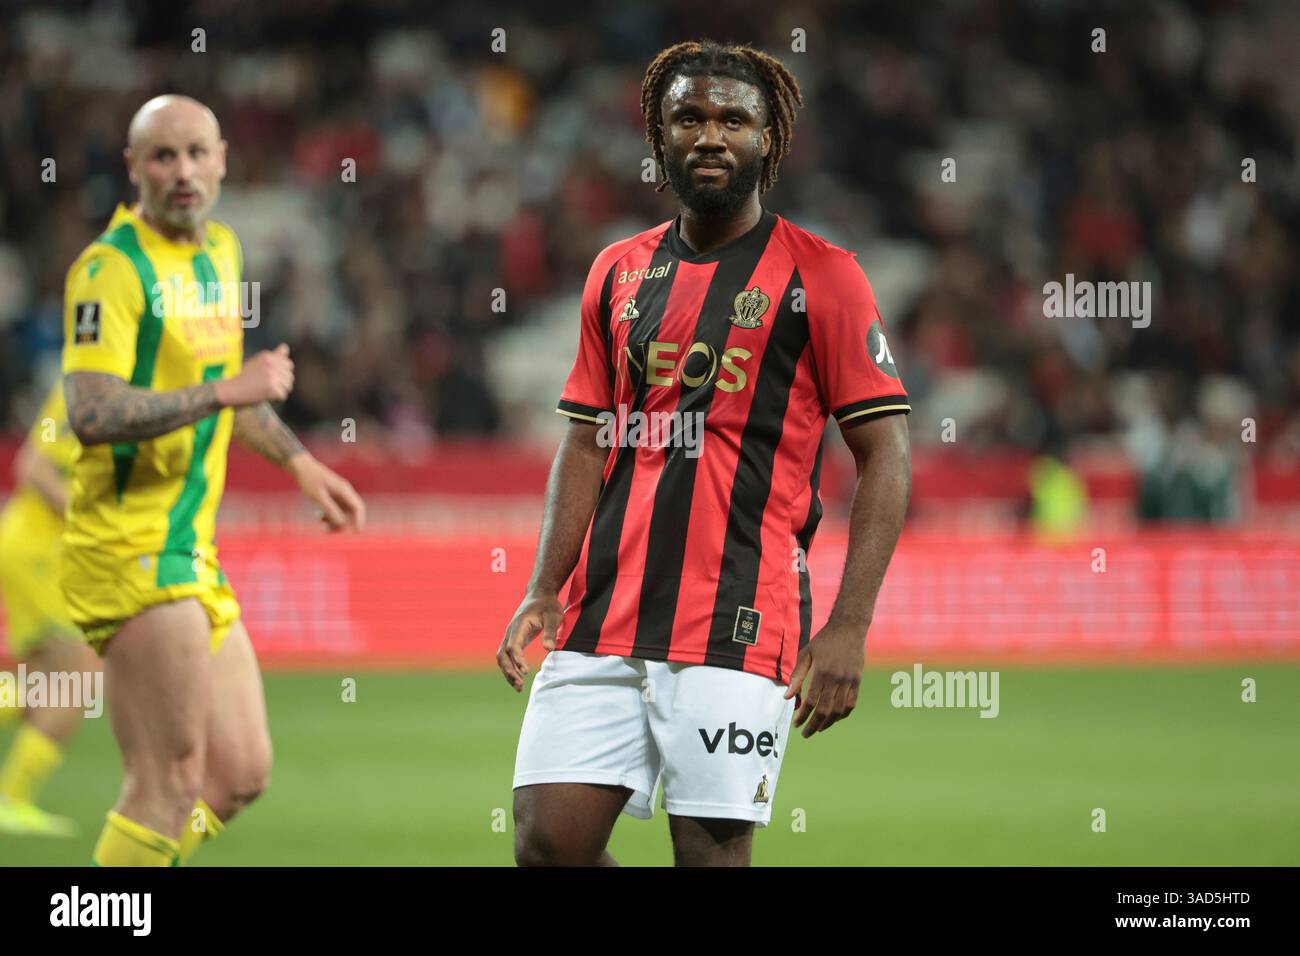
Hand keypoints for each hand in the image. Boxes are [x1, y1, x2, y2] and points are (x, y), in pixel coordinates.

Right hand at [216, 343, 293, 406]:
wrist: (229, 390)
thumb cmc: (243, 378)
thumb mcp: (257, 363)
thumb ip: (274, 356)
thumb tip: (286, 346)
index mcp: (268, 356)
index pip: (288, 365)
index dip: (281, 374)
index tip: (269, 378)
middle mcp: (271, 363)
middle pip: (290, 377)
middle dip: (281, 384)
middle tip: (265, 386)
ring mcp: (271, 375)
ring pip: (288, 387)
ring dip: (279, 392)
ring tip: (265, 391)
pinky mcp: (271, 388)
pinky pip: (283, 396)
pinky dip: (276, 400)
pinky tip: (264, 397)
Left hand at [288, 453, 364, 531]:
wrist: (300, 467)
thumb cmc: (309, 480)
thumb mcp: (318, 497)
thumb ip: (331, 510)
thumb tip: (343, 524)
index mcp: (344, 490)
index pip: (358, 507)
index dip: (359, 520)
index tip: (356, 532)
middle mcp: (344, 492)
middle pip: (351, 512)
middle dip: (342, 523)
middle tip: (328, 531)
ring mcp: (338, 494)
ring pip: (342, 512)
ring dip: (334, 521)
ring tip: (321, 525)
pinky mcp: (332, 495)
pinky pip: (335, 509)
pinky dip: (329, 516)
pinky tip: (319, 518)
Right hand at [497, 591, 563, 691]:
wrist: (539, 595)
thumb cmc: (548, 605)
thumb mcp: (554, 616)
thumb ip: (550, 631)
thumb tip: (548, 649)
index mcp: (519, 624)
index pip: (513, 645)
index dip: (517, 659)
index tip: (526, 671)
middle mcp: (511, 631)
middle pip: (502, 654)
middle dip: (509, 671)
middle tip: (520, 685)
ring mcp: (510, 636)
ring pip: (502, 658)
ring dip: (507, 672)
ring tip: (519, 687)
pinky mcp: (513, 640)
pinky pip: (506, 657)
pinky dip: (510, 668)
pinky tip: (518, 679)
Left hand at [784, 619, 865, 737]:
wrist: (849, 628)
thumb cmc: (824, 640)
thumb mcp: (806, 654)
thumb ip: (797, 676)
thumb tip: (787, 696)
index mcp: (822, 672)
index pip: (811, 701)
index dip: (803, 716)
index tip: (796, 723)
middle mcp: (836, 678)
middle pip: (825, 710)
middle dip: (814, 725)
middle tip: (805, 734)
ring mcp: (849, 680)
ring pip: (839, 710)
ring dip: (828, 723)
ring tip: (818, 728)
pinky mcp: (857, 680)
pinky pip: (851, 703)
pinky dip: (843, 714)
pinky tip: (834, 719)